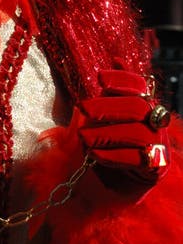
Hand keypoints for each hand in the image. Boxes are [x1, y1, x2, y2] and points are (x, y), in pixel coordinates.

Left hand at [78, 69, 169, 188]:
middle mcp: (156, 122)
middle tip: (83, 109)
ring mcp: (160, 144)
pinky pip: (139, 158)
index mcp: (143, 104)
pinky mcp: (157, 168)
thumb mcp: (103, 114)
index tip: (100, 77)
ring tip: (83, 138)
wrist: (108, 184)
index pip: (138, 85)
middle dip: (108, 106)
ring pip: (138, 133)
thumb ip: (109, 92)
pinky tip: (95, 155)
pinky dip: (113, 155)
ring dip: (107, 134)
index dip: (121, 80)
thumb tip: (118, 59)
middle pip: (137, 107)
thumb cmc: (104, 143)